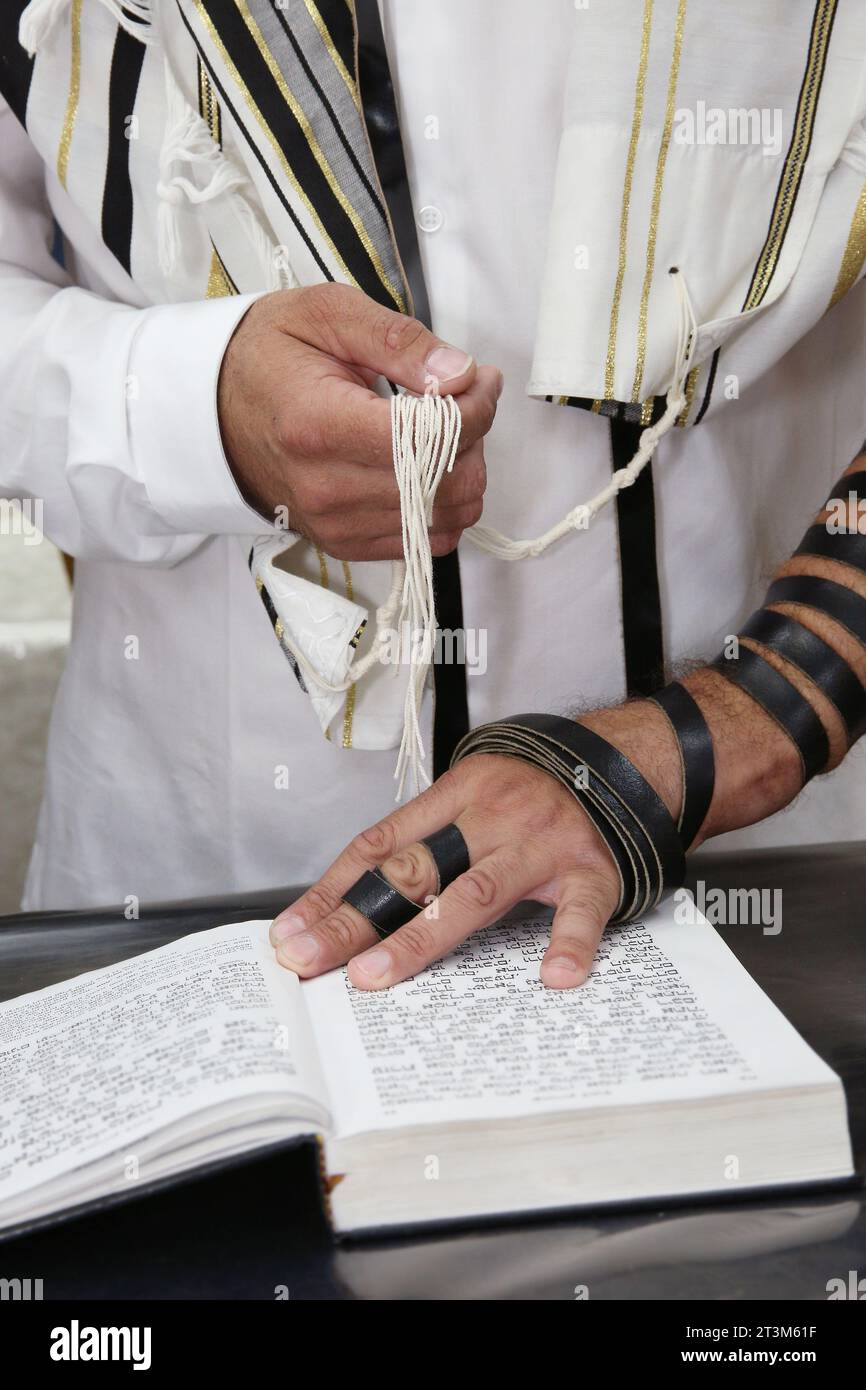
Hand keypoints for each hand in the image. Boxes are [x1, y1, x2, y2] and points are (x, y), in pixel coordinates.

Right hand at [217, 283, 501, 559]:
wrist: (211, 411)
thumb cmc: (267, 357)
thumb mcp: (327, 315)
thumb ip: (399, 341)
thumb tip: (460, 373)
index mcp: (321, 425)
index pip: (433, 437)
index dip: (477, 405)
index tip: (478, 377)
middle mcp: (328, 487)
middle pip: (450, 484)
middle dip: (475, 437)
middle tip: (462, 400)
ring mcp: (336, 523)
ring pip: (448, 517)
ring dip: (463, 472)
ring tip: (441, 431)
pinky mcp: (344, 543)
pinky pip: (425, 541)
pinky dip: (442, 505)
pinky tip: (425, 467)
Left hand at [269, 752, 621, 989]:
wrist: (621, 760)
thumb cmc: (534, 792)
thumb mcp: (474, 797)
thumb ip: (429, 841)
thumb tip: (355, 901)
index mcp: (457, 795)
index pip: (379, 845)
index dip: (332, 890)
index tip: (292, 931)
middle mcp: (493, 817)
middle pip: (414, 871)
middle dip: (354, 918)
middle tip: (310, 957)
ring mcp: (541, 845)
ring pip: (476, 892)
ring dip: (421, 937)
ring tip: (377, 974)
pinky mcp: (593, 871)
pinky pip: (581, 911)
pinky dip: (569, 942)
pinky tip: (553, 976)